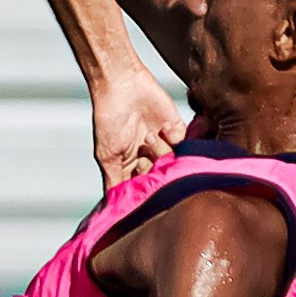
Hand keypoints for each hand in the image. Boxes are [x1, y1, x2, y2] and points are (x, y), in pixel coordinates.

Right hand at [91, 55, 183, 185]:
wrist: (122, 85)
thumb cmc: (108, 120)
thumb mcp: (107, 156)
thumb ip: (114, 182)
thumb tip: (114, 210)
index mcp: (132, 168)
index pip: (144, 189)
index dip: (145, 188)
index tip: (139, 177)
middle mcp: (150, 159)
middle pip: (163, 179)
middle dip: (156, 169)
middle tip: (144, 156)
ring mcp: (166, 145)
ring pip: (176, 163)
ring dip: (163, 151)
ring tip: (148, 136)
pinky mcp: (178, 130)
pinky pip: (188, 144)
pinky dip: (176, 137)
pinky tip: (163, 127)